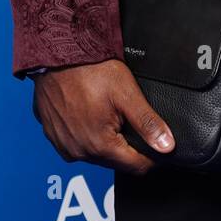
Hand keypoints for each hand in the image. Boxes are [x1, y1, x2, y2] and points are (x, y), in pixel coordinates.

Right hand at [32, 59, 174, 175]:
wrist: (58, 54)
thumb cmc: (90, 70)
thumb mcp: (127, 94)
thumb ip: (148, 123)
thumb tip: (167, 145)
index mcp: (99, 146)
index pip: (136, 166)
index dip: (152, 157)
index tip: (160, 146)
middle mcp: (78, 152)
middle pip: (116, 161)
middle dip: (129, 146)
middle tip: (132, 120)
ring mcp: (64, 145)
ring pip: (97, 154)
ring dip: (108, 141)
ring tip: (111, 114)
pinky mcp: (54, 136)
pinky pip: (78, 144)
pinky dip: (88, 135)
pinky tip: (92, 115)